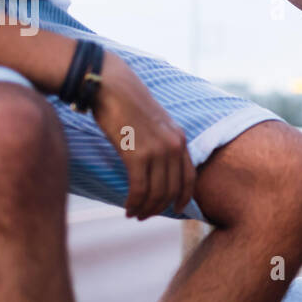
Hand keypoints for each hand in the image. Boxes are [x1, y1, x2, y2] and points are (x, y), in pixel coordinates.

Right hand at [91, 51, 196, 219]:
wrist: (111, 86)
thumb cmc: (127, 104)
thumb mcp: (155, 124)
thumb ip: (162, 145)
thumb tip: (160, 169)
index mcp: (180, 139)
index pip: (190, 178)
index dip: (183, 198)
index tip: (176, 210)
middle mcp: (173, 147)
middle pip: (172, 190)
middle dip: (159, 208)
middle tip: (145, 216)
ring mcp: (157, 151)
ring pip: (156, 193)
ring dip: (145, 209)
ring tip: (134, 214)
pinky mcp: (137, 154)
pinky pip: (139, 189)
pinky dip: (134, 203)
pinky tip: (127, 208)